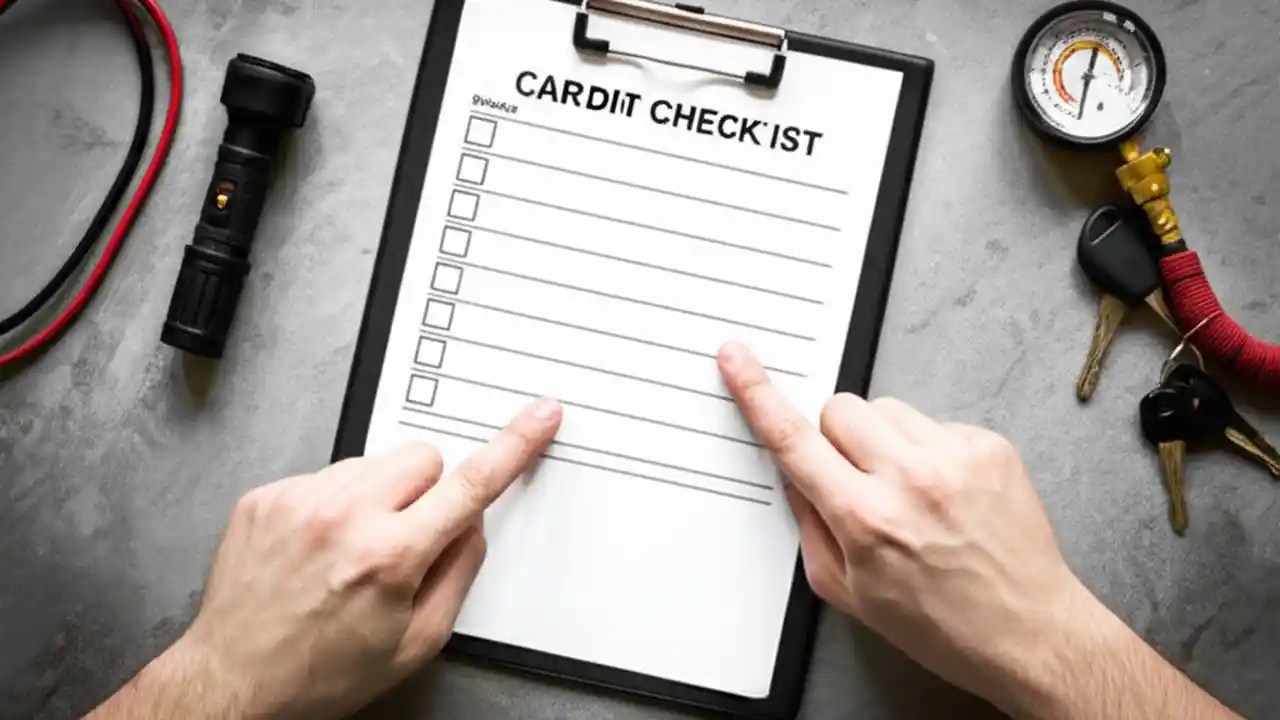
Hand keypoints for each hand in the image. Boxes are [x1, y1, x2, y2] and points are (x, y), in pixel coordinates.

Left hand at [93, 397, 561, 719]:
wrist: (234, 681)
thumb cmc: (320, 673)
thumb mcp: (416, 642)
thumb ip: (459, 571)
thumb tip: (472, 522)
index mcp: (389, 556)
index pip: (470, 486)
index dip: (514, 446)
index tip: (538, 417)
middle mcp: (342, 517)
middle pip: (423, 458)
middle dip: (429, 492)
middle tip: (407, 539)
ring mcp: (299, 501)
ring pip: (375, 462)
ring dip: (379, 495)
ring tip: (352, 550)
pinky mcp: (268, 495)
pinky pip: (327, 474)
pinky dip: (335, 502)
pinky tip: (319, 547)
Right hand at [717, 343, 1089, 713]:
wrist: (1028, 632)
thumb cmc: (941, 624)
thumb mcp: (847, 591)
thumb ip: (809, 525)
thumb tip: (793, 473)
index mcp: (865, 519)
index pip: (795, 441)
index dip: (757, 395)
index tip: (737, 359)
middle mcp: (910, 480)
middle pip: (838, 409)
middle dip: (835, 437)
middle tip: (855, 479)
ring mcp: (955, 458)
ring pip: (886, 408)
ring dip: (883, 440)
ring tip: (908, 491)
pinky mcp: (990, 447)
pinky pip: (933, 422)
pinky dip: (928, 450)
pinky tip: (944, 493)